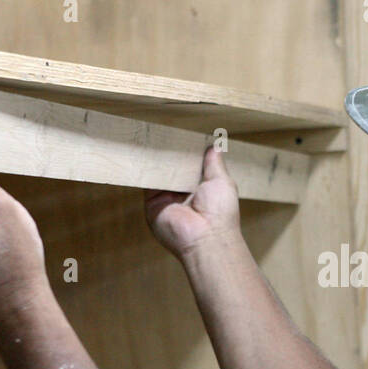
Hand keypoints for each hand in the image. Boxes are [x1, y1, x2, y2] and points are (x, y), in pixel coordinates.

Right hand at [143, 144, 240, 258]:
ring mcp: (166, 198)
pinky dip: (146, 168)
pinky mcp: (152, 202)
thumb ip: (215, 163)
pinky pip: (146, 182)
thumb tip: (215, 146)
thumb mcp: (222, 181)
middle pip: (173, 168)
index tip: (183, 135)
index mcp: (200, 189)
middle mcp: (182, 194)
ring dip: (157, 159)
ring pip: (159, 173)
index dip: (187, 152)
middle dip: (170, 153)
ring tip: (154, 136)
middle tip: (165, 131)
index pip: (191, 166)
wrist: (206, 237)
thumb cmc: (220, 212)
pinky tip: (146, 152)